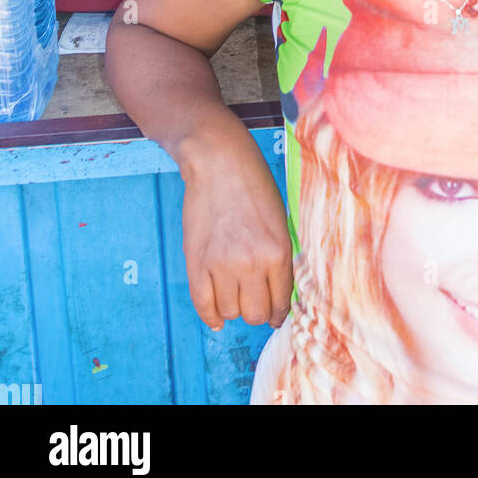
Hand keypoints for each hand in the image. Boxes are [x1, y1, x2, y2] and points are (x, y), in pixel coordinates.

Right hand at [181, 131, 292, 331]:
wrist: (218, 162)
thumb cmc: (253, 185)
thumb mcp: (279, 221)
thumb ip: (279, 258)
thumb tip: (276, 294)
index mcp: (278, 252)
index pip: (281, 302)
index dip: (278, 313)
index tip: (275, 315)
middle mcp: (251, 263)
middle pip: (256, 314)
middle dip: (257, 311)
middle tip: (254, 300)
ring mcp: (221, 264)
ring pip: (230, 311)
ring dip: (233, 307)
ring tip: (234, 293)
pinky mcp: (196, 262)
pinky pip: (203, 304)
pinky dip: (211, 315)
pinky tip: (217, 315)